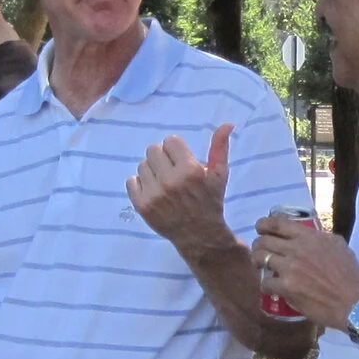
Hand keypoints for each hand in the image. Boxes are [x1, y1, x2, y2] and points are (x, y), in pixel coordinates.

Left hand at [128, 126, 236, 258]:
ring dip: (152, 171)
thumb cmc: (210, 201)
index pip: (171, 141)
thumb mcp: (219, 174)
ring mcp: (154, 194)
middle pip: (153, 149)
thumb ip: (220, 147)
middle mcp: (170, 181)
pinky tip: (154, 191)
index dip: (177, 150)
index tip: (182, 161)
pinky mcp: (142, 205)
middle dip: (163, 157)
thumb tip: (227, 124)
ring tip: (164, 182)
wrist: (199, 235)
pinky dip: (141, 184)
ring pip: (142, 165)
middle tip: (172, 170)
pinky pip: (131, 181)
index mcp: (190, 170)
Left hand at [255, 211, 358, 331]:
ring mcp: (291, 268)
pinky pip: (266, 283)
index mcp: (310, 237)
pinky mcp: (287, 287)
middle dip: (258, 246)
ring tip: (260, 267)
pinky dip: (266, 285)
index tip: (260, 228)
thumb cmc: (351, 276)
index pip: (278, 223)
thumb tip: (308, 237)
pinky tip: (272, 288)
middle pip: (264, 241)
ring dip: (258, 263)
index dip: (264, 224)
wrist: (355, 303)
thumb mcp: (340, 247)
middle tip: (259, 252)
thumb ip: (321, 238)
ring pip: (260, 258)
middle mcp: (298, 249)